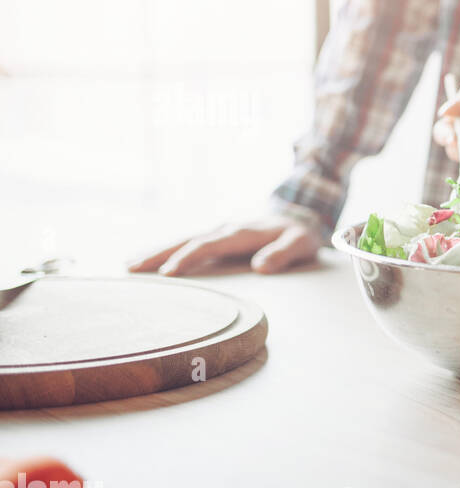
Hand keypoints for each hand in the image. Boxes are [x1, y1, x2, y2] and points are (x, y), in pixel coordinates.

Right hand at [128, 215, 321, 275]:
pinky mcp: (217, 235)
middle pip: (187, 240)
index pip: (209, 245)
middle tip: (131, 267)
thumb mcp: (301, 243)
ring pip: (183, 240)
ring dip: (157, 251)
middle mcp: (225, 229)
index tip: (169, 273)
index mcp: (242, 232)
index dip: (189, 258)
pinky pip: (189, 243)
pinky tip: (151, 261)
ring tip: (130, 264)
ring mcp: (219, 231)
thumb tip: (260, 267)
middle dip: (159, 254)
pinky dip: (169, 250)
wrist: (300, 214)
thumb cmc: (301, 234)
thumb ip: (283, 254)